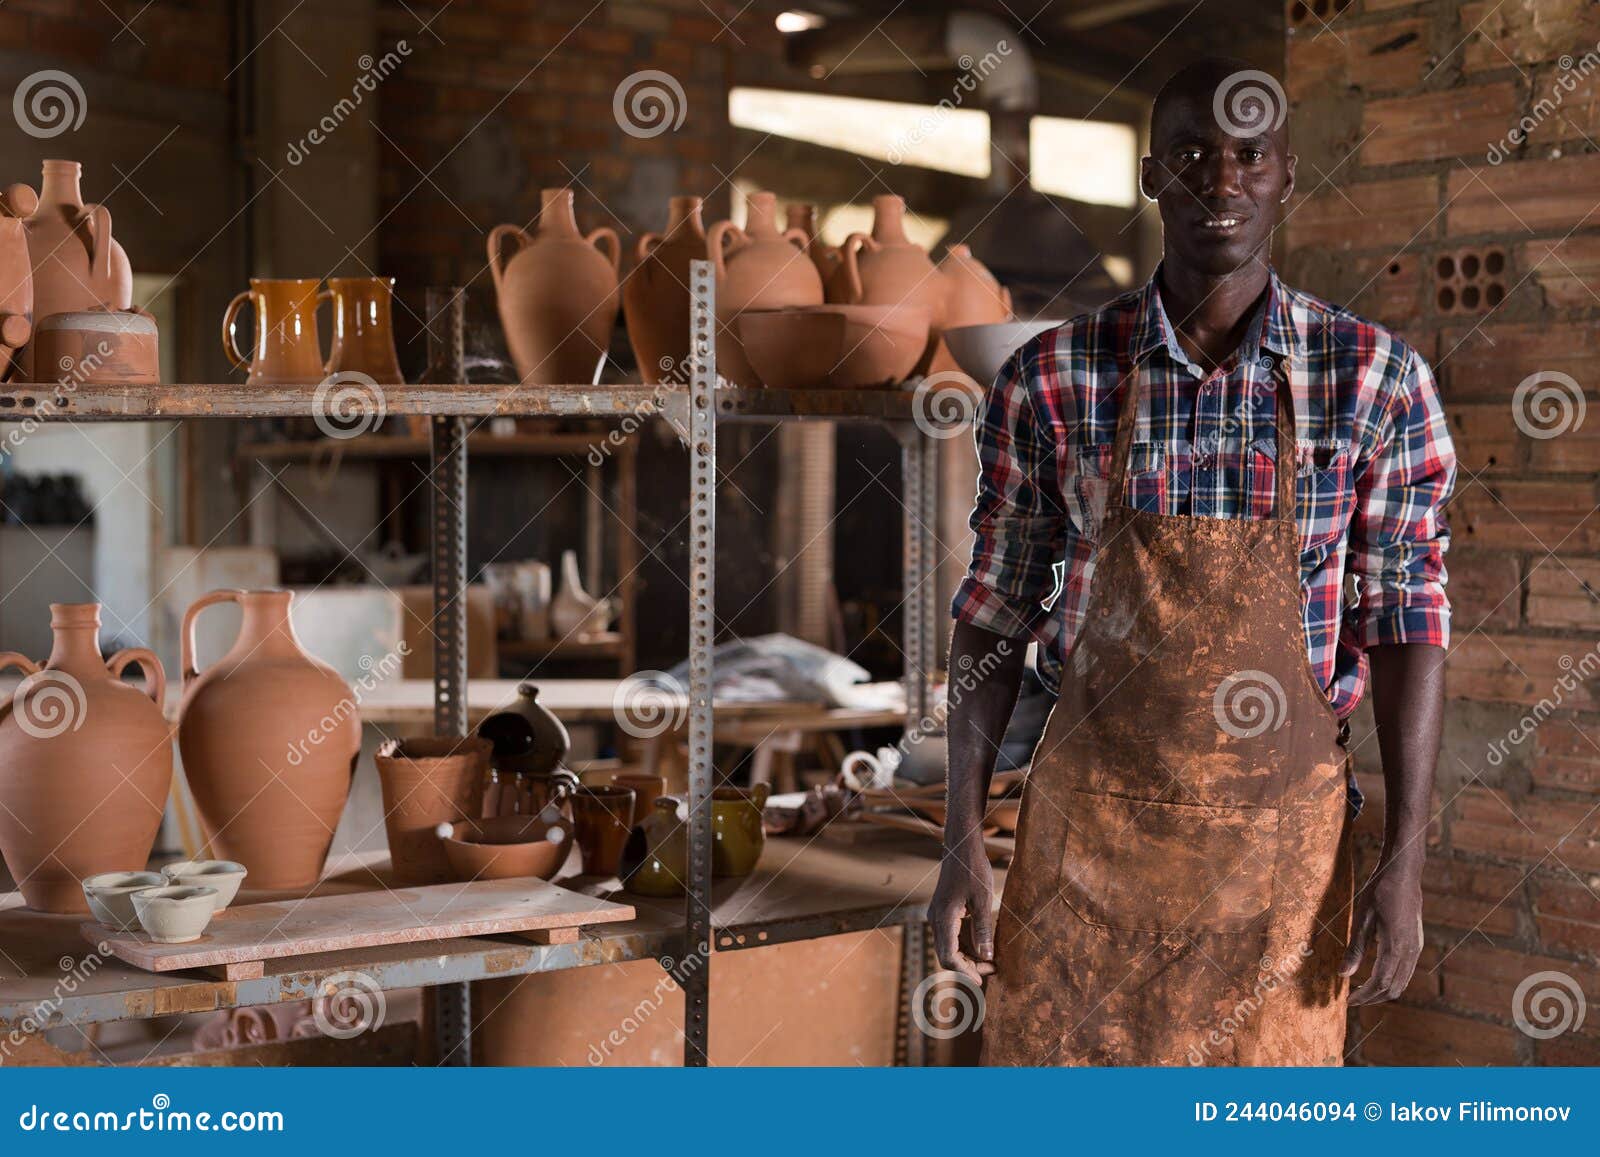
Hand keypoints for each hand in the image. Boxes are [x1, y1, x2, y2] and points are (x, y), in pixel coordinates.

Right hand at [929, 847, 995, 986]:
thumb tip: (986, 958)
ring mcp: (938, 915)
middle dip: (968, 966)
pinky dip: (967, 944)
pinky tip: (983, 944)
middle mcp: (936, 919)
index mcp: (943, 918)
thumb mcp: (983, 900)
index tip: (982, 980)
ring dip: (968, 956)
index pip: (948, 956)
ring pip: (950, 946)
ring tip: (991, 959)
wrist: (962, 846)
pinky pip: (953, 935)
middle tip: (992, 969)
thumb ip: (983, 930)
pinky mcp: (944, 912)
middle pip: (947, 954)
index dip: (965, 971)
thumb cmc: (973, 869)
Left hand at [1339, 858, 1423, 1004]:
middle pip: (1394, 988)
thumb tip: (1343, 975)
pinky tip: (1375, 976)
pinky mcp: (1417, 943)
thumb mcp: (1362, 918)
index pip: (1381, 983)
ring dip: (1383, 991)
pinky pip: (1406, 971)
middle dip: (1373, 998)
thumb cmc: (1379, 891)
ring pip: (1403, 982)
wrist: (1403, 873)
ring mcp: (1417, 947)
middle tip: (1352, 1000)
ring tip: (1361, 991)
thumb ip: (1355, 949)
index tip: (1347, 1001)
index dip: (1364, 996)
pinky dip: (1392, 980)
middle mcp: (1411, 950)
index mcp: (1396, 946)